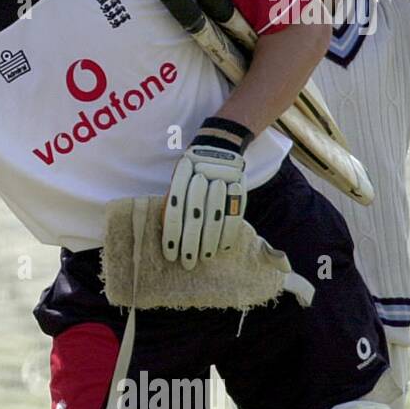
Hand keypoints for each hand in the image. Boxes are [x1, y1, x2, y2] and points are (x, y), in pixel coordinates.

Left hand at [163, 143, 246, 269]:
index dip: (173, 234)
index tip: (171, 255)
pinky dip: (229, 232)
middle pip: (195, 215)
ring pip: (216, 216)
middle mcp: (203, 173)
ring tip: (204, 258)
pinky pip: (236, 213)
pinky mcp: (241, 182)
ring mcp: (224, 177)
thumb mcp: (178, 180)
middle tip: (187, 263)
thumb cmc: (192, 172)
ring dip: (209, 241)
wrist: (219, 145)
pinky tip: (223, 248)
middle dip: (191, 242)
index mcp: (183, 172)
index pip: (175, 208)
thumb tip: (168, 236)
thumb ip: (174, 202)